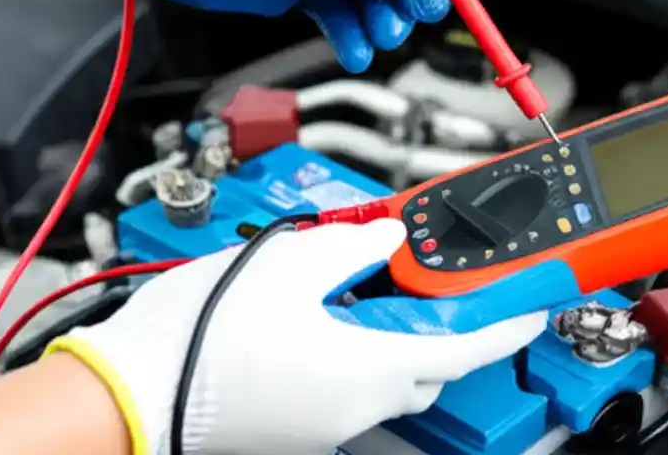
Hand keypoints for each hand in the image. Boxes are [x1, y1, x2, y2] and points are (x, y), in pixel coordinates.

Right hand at [45, 220, 576, 454]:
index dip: (509, 316)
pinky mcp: (297, 428)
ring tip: (355, 286)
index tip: (536, 298)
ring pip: (385, 373)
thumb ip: (354, 246)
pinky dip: (349, 351)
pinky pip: (345, 387)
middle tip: (428, 275)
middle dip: (437, 318)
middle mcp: (358, 405)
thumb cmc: (200, 335)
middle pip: (428, 360)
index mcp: (371, 366)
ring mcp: (326, 424)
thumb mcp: (288, 262)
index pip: (468, 344)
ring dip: (389, 333)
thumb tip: (390, 238)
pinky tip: (314, 318)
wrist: (132, 393)